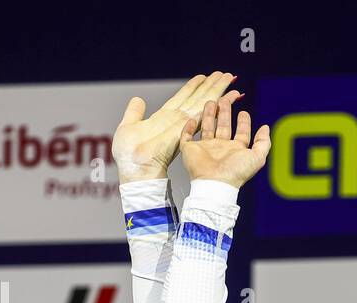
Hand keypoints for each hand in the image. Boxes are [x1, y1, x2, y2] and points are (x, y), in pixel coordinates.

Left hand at [113, 72, 236, 182]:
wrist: (135, 174)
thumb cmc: (129, 159)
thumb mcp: (128, 128)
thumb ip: (134, 113)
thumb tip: (138, 100)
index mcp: (163, 118)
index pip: (181, 97)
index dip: (193, 86)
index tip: (204, 76)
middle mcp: (175, 121)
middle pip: (196, 98)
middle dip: (211, 85)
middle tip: (225, 74)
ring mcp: (181, 127)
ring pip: (202, 103)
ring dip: (217, 90)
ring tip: (229, 78)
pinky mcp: (184, 133)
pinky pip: (200, 115)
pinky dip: (212, 105)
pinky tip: (222, 98)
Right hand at [179, 98, 269, 189]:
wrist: (215, 183)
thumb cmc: (236, 173)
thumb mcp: (257, 157)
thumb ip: (263, 142)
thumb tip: (266, 128)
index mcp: (236, 150)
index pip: (241, 133)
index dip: (243, 122)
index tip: (244, 112)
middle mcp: (221, 148)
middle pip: (223, 126)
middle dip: (225, 113)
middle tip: (225, 100)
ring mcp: (206, 148)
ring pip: (207, 127)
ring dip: (208, 115)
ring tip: (211, 102)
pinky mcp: (191, 150)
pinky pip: (187, 137)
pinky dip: (188, 128)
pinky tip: (192, 119)